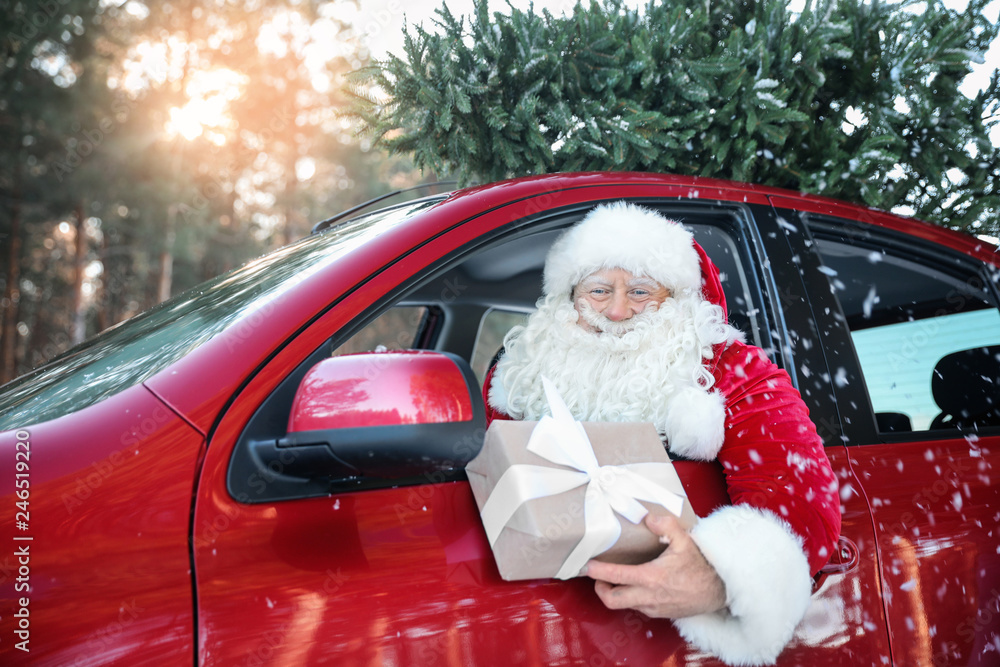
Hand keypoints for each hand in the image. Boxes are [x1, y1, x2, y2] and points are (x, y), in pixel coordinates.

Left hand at [584, 513, 726, 618]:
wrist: (720, 591)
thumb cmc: (701, 566)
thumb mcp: (685, 540)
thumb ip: (666, 526)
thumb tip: (648, 518)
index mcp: (651, 578)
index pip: (616, 576)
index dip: (597, 571)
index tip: (587, 565)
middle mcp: (649, 596)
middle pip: (612, 600)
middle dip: (600, 589)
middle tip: (597, 576)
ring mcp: (654, 607)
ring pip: (625, 605)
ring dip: (616, 593)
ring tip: (614, 579)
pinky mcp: (660, 613)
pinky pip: (638, 607)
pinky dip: (631, 598)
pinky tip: (636, 586)